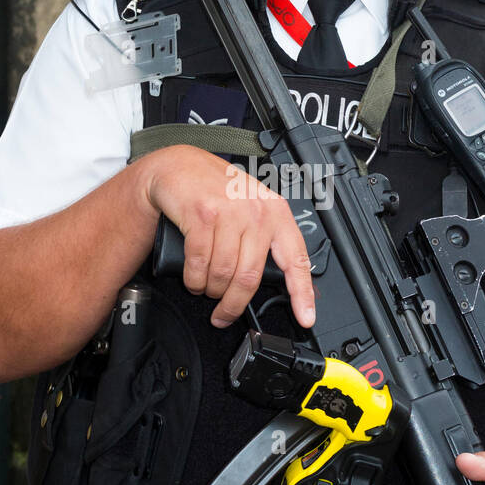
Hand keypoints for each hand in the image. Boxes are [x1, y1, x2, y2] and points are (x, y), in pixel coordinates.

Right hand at [137, 146, 315, 330]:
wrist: (179, 166)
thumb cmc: (216, 191)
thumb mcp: (250, 208)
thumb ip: (265, 239)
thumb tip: (282, 281)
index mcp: (275, 213)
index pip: (296, 259)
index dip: (302, 293)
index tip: (306, 318)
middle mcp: (256, 211)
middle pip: (250, 277)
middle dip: (233, 304)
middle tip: (224, 314)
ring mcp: (229, 212)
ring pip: (223, 274)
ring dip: (210, 290)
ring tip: (205, 289)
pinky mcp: (202, 215)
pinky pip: (199, 264)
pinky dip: (194, 280)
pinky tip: (193, 279)